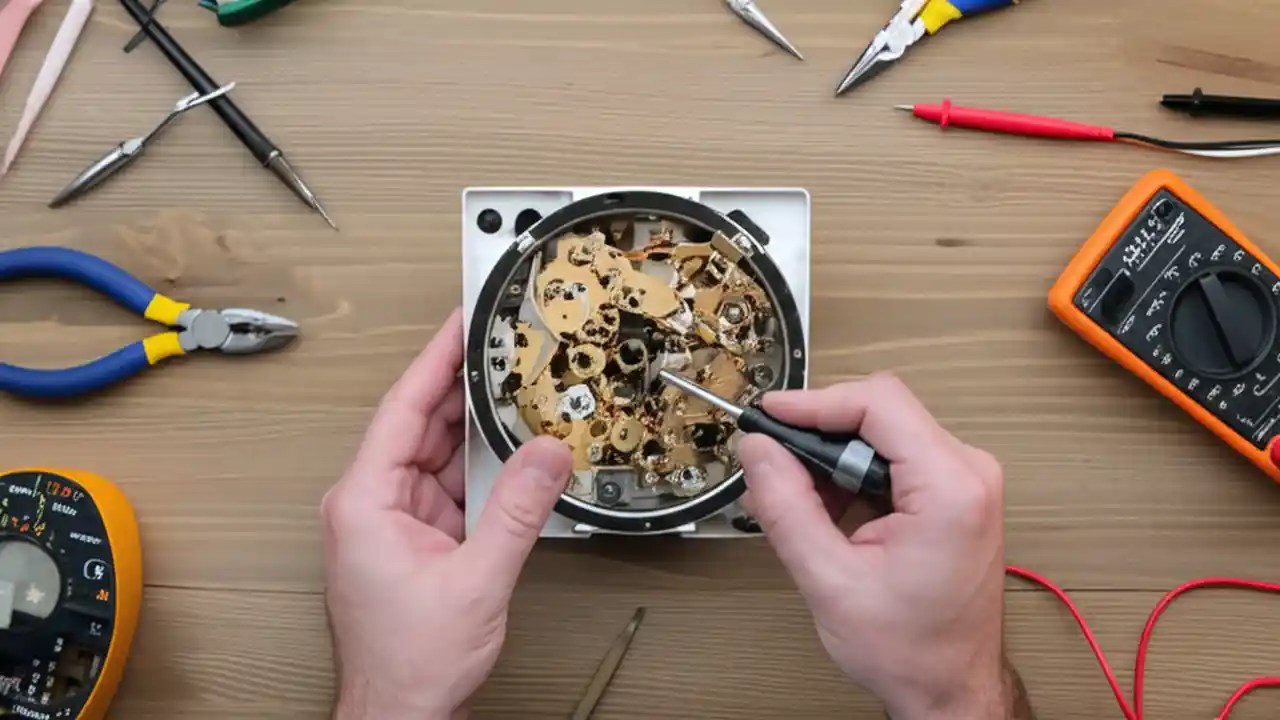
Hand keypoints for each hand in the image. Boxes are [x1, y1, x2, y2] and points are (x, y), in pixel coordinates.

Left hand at [322, 309, 572, 719]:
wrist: (400, 713)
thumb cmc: (409, 662)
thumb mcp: (476, 582)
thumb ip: (515, 513)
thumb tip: (545, 454)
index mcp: (365, 500)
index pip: (402, 408)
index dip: (435, 358)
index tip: (460, 321)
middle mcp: (371, 502)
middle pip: (420, 422)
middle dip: (462, 384)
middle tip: (501, 342)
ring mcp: (392, 518)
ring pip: (438, 452)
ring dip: (475, 426)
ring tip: (515, 387)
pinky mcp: (415, 536)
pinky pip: (449, 483)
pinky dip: (480, 466)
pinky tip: (511, 448)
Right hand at [739, 374, 1007, 719]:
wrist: (952, 687)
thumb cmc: (910, 648)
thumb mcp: (829, 581)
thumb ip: (787, 508)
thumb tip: (757, 450)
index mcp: (951, 488)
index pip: (878, 403)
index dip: (816, 402)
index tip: (770, 416)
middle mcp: (969, 472)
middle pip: (881, 412)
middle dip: (820, 436)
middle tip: (775, 467)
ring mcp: (967, 480)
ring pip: (884, 432)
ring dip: (835, 459)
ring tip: (805, 506)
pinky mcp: (956, 491)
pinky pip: (896, 456)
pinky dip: (854, 475)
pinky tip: (832, 514)